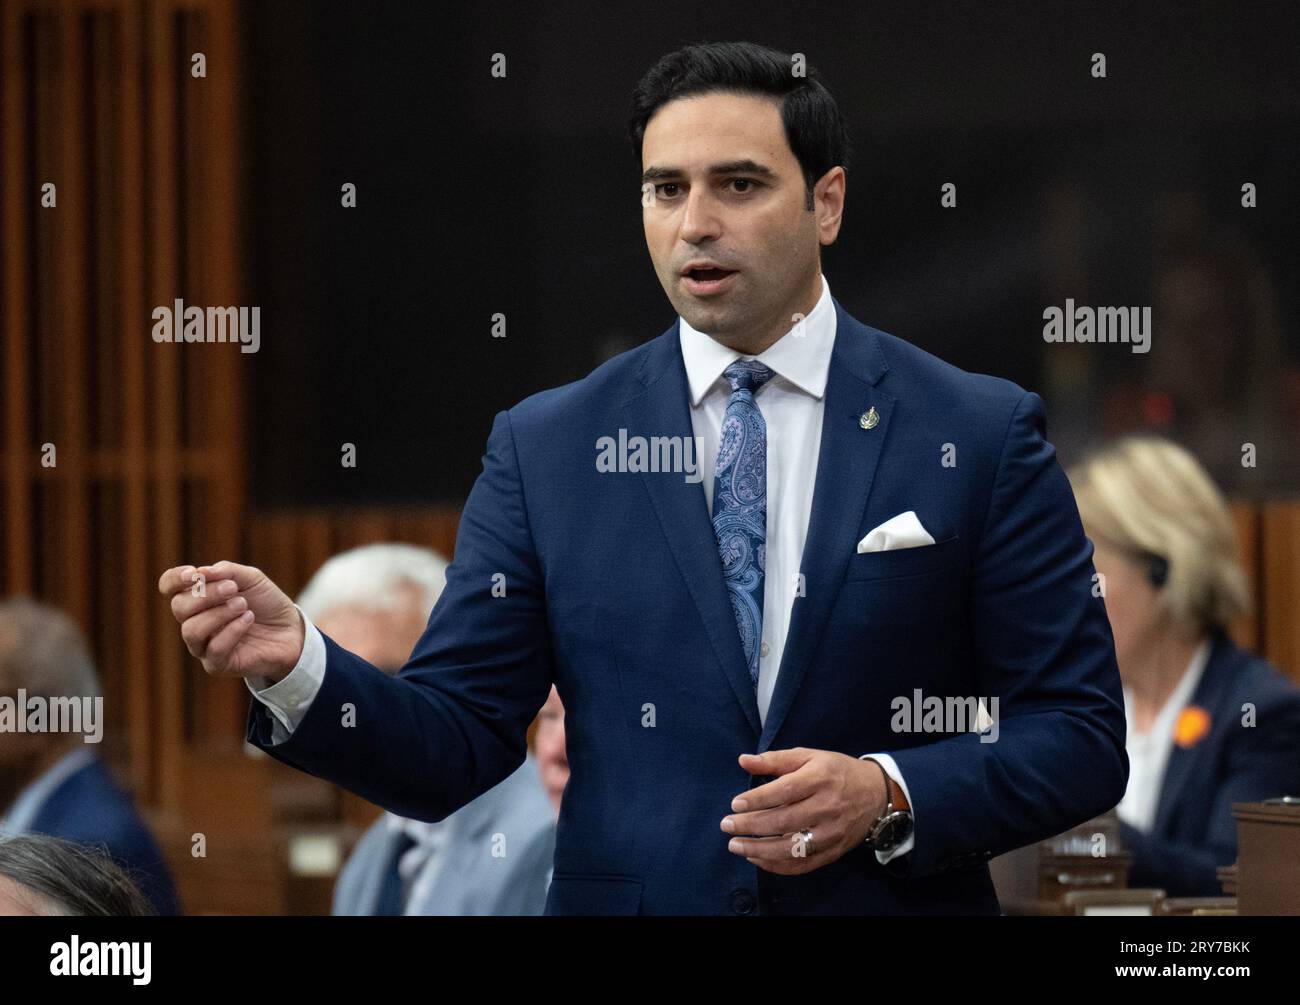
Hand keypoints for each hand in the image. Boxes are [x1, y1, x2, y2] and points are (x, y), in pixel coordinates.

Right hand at [158, 561, 303, 682]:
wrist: (291, 630)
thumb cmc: (266, 604)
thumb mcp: (252, 579)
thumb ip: (227, 571)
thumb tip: (201, 573)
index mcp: (197, 598)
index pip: (169, 587)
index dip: (174, 579)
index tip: (194, 575)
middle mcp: (195, 621)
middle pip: (179, 607)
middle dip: (205, 595)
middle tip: (233, 588)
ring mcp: (203, 646)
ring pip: (191, 630)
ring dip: (218, 614)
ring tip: (243, 605)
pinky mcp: (218, 664)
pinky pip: (214, 649)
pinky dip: (232, 630)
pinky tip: (249, 619)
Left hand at [720, 747, 885, 874]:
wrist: (876, 794)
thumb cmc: (836, 771)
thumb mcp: (809, 756)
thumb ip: (775, 760)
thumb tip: (743, 760)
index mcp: (820, 779)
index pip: (784, 792)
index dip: (757, 800)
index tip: (735, 804)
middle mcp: (827, 807)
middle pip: (784, 821)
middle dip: (751, 826)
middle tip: (726, 825)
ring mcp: (831, 833)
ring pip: (791, 847)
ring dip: (759, 850)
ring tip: (736, 846)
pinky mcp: (834, 851)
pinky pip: (802, 864)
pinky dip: (777, 865)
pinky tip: (757, 859)